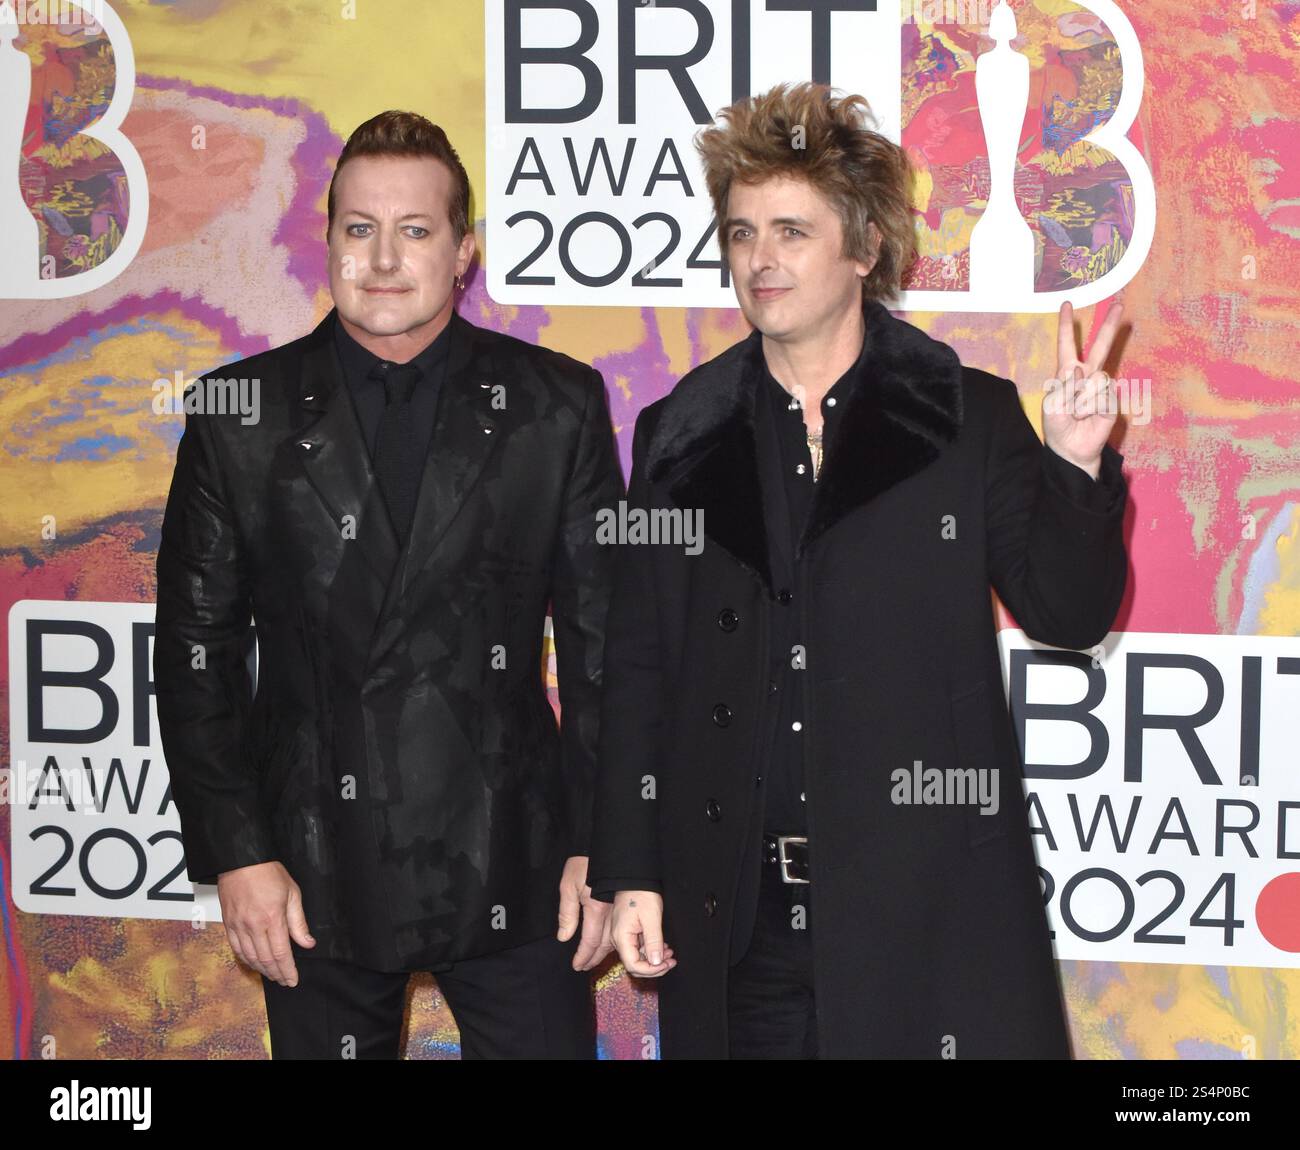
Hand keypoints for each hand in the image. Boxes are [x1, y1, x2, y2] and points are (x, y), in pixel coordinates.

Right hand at [216, 860, 313, 986]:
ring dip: (262, 970)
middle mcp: (253, 925)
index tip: (293, 980)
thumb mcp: (292, 894)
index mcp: (272, 918)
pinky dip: (246, 960)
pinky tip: (254, 964)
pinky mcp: (228, 924)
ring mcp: (238, 926)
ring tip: (273, 975)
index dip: (287, 970)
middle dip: (277, 974)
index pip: (281, 953)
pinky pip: (236, 949)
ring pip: (250, 958)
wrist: (241, 861)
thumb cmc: (268, 873)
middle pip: (265, 960)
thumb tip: (307, 943)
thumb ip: (299, 922)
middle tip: (285, 981)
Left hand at [557, 855, 613, 970]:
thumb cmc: (583, 864)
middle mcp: (610, 912)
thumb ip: (567, 913)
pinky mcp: (622, 903)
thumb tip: (564, 937)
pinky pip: (618, 927)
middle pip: (605, 943)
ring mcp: (618, 908)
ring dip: (605, 950)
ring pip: (615, 937)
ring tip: (595, 959)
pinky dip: (613, 938)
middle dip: (595, 957)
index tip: (578, 966)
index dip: (584, 955)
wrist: (607, 846)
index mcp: (596, 909)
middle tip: (585, 967)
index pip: (590, 940)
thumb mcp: (568, 885)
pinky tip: (609, 942)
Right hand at [611, 890, 676, 977]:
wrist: (634, 879)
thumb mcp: (651, 918)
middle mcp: (618, 939)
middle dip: (654, 967)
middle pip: (634, 965)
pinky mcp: (627, 932)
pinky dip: (651, 950)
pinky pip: (638, 948)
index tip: (666, 964)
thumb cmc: (642, 895)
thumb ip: (653, 942)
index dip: (651, 970)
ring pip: (637, 957)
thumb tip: (656, 963)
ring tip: (670, 953)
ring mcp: (622, 936)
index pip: (633, 965)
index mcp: (622, 937)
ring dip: (654, 959)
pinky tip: (662, 947)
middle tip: (671, 961)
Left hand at [1043, 299, 1125, 476]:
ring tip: (1076, 414)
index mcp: (1067, 373)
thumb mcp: (1052, 405)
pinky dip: (1089, 409)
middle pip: (1100, 346)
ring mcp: (1101, 388)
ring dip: (1080, 400)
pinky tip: (1088, 418)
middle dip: (1110, 326)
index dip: (1066, 326)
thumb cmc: (1058, 426)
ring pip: (1096, 379)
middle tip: (1120, 305)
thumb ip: (1063, 386)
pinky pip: (1101, 397)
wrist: (1071, 449)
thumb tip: (1080, 370)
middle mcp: (1086, 376)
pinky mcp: (1111, 401)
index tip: (1067, 304)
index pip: (1067, 345)